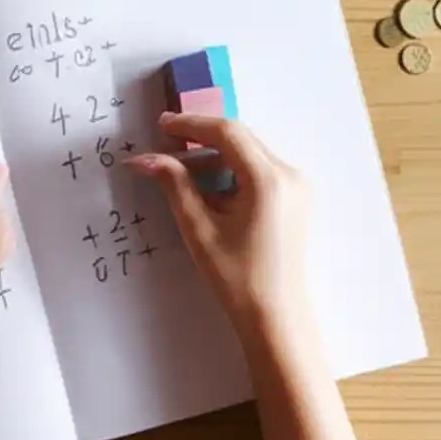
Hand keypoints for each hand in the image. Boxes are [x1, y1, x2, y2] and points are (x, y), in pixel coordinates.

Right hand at [128, 112, 309, 334]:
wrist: (276, 315)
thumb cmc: (236, 277)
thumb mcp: (199, 229)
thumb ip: (175, 186)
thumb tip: (145, 158)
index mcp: (269, 180)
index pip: (228, 133)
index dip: (191, 124)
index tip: (161, 126)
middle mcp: (289, 175)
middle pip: (240, 138)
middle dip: (201, 137)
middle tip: (164, 143)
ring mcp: (295, 186)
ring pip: (248, 152)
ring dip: (214, 154)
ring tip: (179, 169)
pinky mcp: (293, 198)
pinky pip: (258, 169)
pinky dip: (230, 169)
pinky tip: (206, 185)